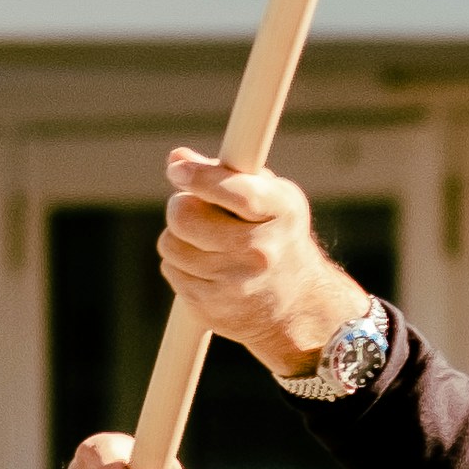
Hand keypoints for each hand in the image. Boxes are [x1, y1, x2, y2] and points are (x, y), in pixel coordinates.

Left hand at [156, 148, 368, 384]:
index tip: (177, 170)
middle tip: (196, 208)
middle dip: (182, 207)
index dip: (202, 179)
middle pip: (185, 217)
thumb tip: (176, 159)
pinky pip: (172, 271)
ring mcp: (235, 285)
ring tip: (208, 242)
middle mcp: (261, 252)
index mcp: (281, 212)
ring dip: (180, 238)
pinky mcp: (211, 310)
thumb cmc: (276, 236)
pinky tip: (209, 268)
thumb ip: (225, 173)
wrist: (297, 306)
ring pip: (171, 244)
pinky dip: (182, 265)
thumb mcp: (269, 197)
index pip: (239, 193)